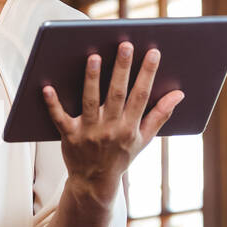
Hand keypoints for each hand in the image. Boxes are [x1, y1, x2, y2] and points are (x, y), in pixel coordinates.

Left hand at [41, 42, 184, 204]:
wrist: (94, 182)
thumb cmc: (120, 155)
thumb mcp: (144, 139)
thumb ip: (160, 115)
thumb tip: (179, 94)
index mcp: (130, 127)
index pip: (141, 96)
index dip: (148, 74)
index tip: (154, 52)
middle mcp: (110, 128)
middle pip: (117, 94)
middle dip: (122, 69)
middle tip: (125, 44)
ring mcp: (88, 132)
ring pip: (90, 102)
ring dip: (92, 80)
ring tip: (94, 56)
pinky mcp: (68, 135)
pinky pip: (59, 118)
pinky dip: (52, 103)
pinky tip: (47, 87)